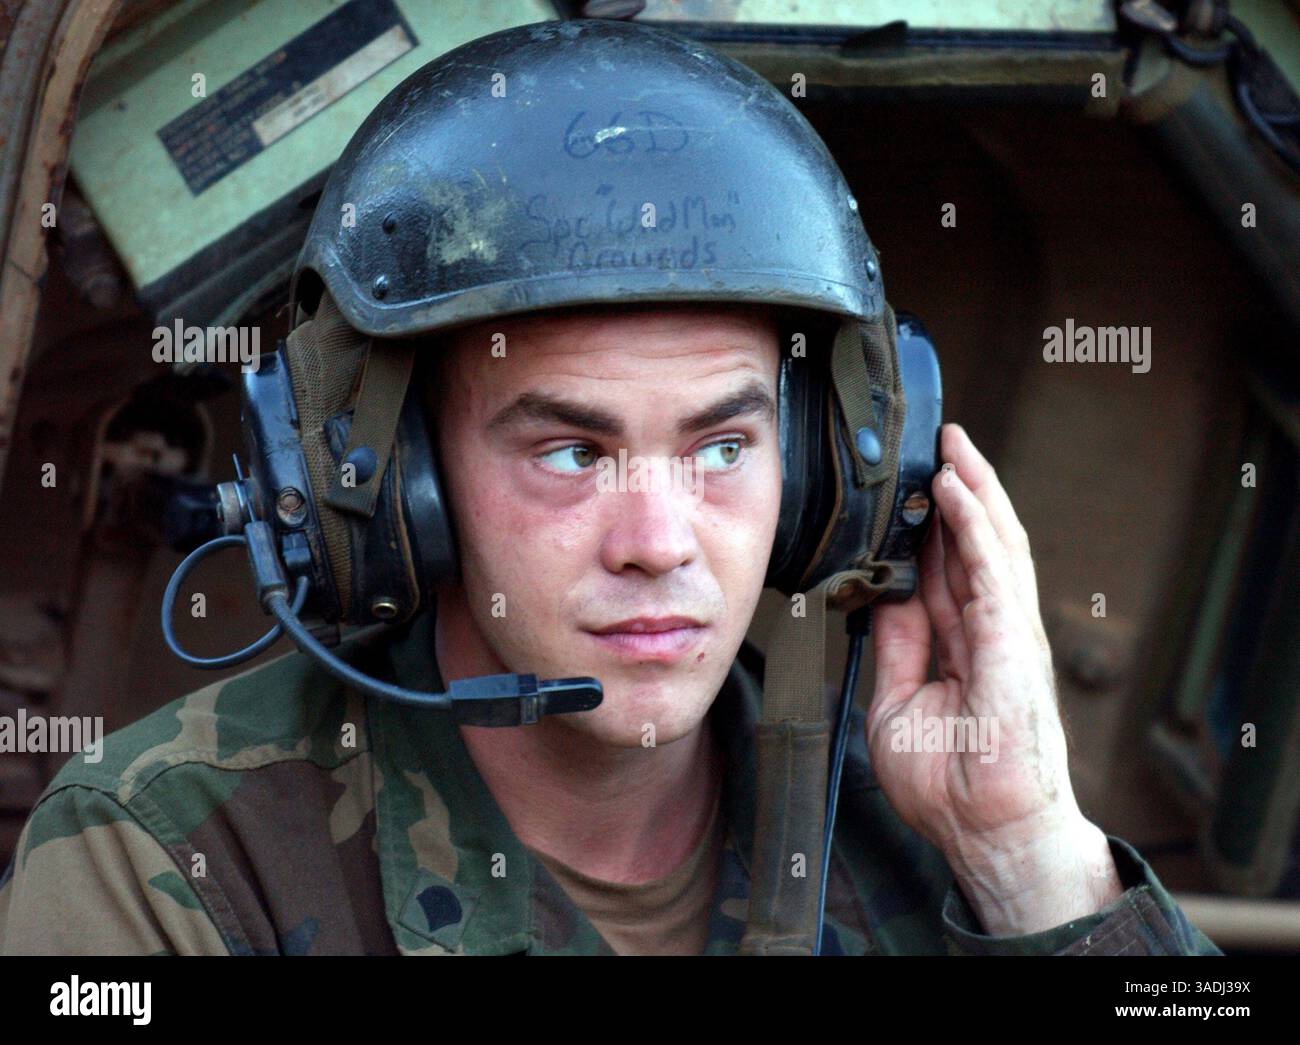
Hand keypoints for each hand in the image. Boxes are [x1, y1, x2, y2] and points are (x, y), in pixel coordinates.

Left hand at [865, 423, 1121, 934]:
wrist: (986, 833)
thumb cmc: (951, 783)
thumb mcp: (896, 701)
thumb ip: (896, 645)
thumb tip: (882, 597)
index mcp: (965, 645)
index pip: (948, 568)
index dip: (934, 522)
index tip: (914, 483)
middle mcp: (991, 632)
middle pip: (976, 545)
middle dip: (960, 490)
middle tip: (939, 441)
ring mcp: (1007, 636)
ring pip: (992, 545)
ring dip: (972, 490)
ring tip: (952, 445)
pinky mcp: (1012, 646)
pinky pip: (992, 572)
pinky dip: (974, 526)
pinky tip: (957, 490)